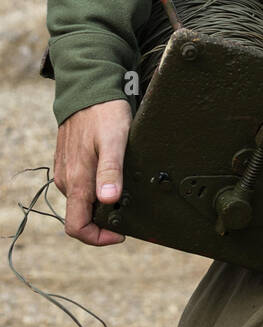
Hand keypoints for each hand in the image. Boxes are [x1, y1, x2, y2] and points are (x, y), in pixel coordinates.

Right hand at [53, 98, 131, 245]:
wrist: (89, 89)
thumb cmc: (104, 113)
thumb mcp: (115, 140)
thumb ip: (111, 171)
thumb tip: (108, 200)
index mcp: (77, 181)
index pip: (77, 227)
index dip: (98, 237)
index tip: (121, 232)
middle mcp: (68, 181)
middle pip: (82, 217)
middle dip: (105, 220)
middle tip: (130, 209)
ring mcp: (67, 172)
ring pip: (84, 202)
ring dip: (103, 203)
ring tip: (126, 189)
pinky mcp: (70, 163)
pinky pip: (82, 187)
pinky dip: (98, 189)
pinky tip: (115, 177)